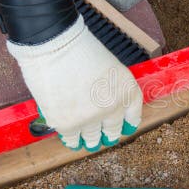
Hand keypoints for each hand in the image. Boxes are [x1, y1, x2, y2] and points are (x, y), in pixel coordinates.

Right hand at [7, 16, 142, 150]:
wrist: (55, 44)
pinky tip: (71, 140)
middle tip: (105, 138)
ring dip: (90, 141)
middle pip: (113, 129)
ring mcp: (91, 118)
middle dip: (108, 135)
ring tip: (88, 143)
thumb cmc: (78, 48)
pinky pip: (71, 138)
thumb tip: (100, 106)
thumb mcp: (109, 67)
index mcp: (128, 90)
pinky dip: (71, 140)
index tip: (125, 127)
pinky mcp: (68, 124)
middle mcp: (113, 107)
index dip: (128, 123)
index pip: (133, 114)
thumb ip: (109, 88)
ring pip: (92, 138)